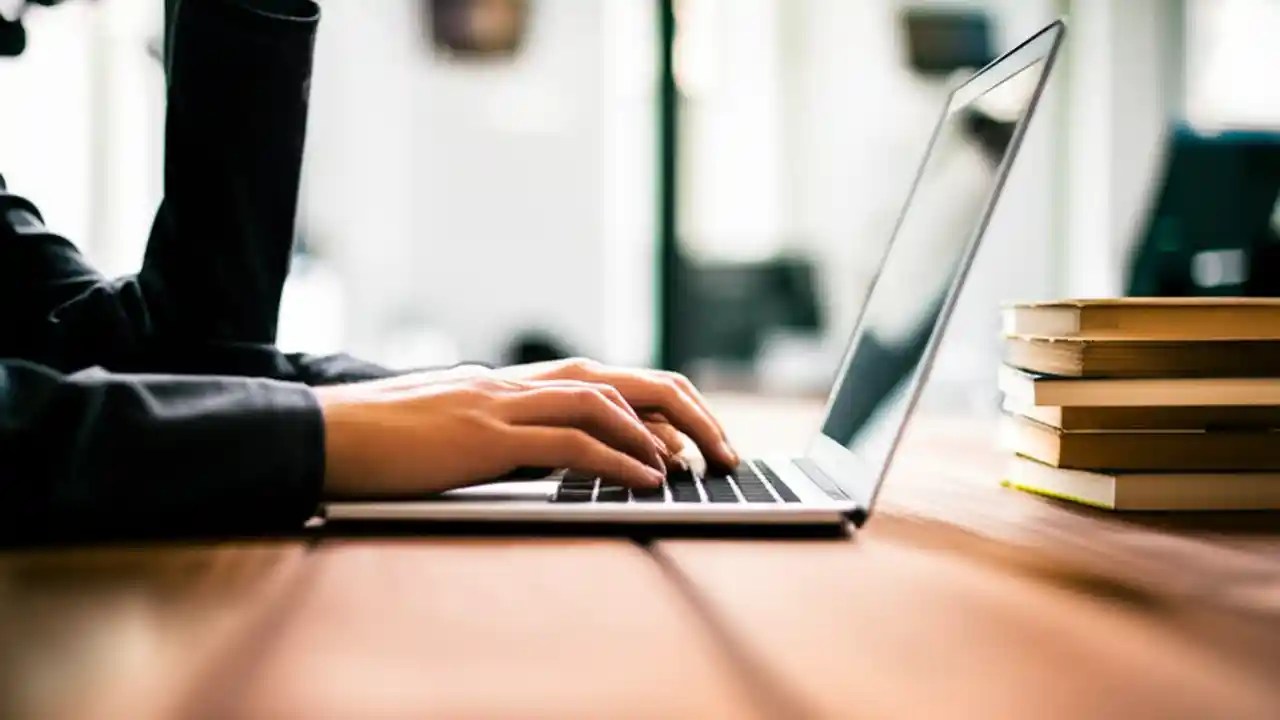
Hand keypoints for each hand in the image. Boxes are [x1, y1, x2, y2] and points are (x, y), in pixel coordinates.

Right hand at [317, 374, 670, 497]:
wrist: (319, 434)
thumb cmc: (378, 440)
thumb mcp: (450, 431)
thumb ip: (498, 433)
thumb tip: (539, 455)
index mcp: (507, 383)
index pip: (600, 379)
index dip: (652, 404)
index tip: (686, 436)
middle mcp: (512, 384)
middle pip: (619, 380)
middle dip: (679, 409)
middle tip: (718, 444)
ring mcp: (498, 405)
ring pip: (602, 403)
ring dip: (657, 434)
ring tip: (690, 465)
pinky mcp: (483, 437)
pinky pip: (568, 443)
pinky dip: (616, 458)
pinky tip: (645, 478)